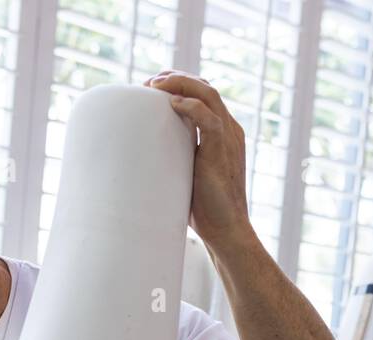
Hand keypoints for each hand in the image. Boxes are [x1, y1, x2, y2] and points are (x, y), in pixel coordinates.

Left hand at [145, 70, 253, 250]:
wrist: (226, 230)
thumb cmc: (205, 208)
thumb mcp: (188, 173)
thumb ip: (177, 156)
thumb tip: (143, 155)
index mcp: (224, 133)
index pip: (205, 94)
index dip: (180, 84)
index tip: (153, 87)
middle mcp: (230, 130)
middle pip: (206, 87)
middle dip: (177, 78)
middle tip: (149, 82)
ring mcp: (229, 139)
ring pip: (209, 94)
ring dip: (180, 84)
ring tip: (155, 85)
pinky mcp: (222, 151)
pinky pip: (209, 118)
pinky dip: (189, 106)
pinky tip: (170, 104)